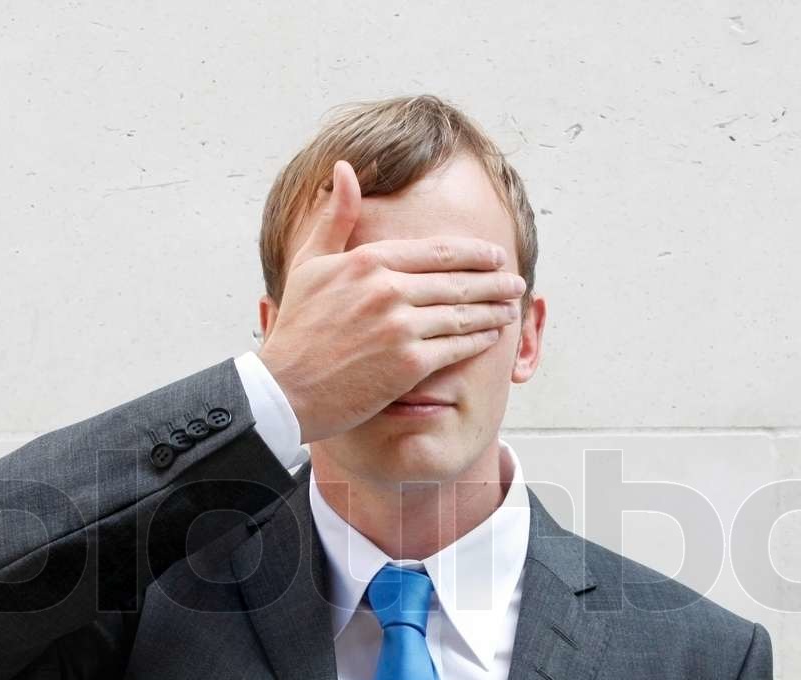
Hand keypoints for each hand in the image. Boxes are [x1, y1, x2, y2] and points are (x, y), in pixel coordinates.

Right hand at [257, 159, 526, 443]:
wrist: (285, 389)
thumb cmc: (296, 327)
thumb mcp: (309, 263)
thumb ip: (335, 217)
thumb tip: (343, 169)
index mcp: (368, 261)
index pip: (438, 252)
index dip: (474, 254)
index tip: (495, 256)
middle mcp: (388, 290)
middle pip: (457, 282)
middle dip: (494, 282)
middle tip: (516, 282)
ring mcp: (400, 327)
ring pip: (462, 314)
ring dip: (493, 310)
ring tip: (511, 307)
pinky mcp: (408, 364)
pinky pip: (456, 347)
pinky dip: (479, 340)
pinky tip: (493, 335)